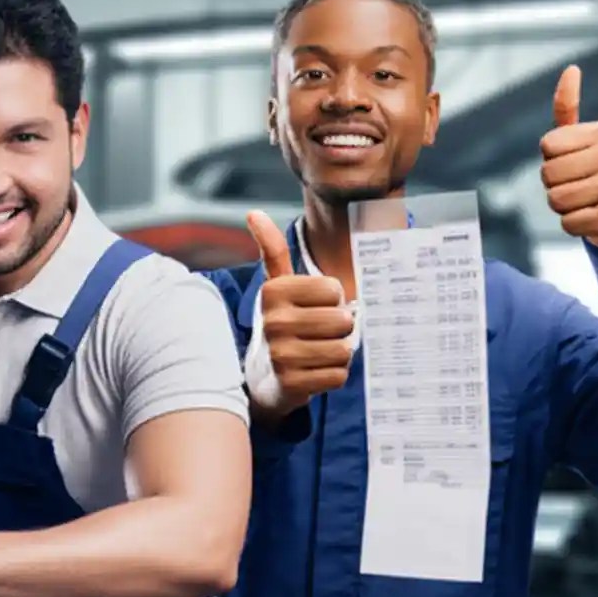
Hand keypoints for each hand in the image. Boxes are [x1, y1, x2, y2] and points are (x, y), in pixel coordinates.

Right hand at [246, 210, 354, 412]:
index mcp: (273, 292)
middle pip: (343, 321)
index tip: (314, 308)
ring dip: (338, 353)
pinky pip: (338, 375)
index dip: (334, 301)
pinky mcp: (291, 383)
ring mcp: (281, 354)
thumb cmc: (280, 325)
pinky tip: (314, 372)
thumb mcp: (276, 287)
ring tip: (316, 352)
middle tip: (319, 334)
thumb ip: (272, 250)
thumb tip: (254, 213)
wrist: (262, 377)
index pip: (335, 290)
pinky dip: (333, 375)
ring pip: (344, 349)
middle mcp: (274, 321)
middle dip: (339, 329)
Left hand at [540, 64, 597, 247]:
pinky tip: (591, 216)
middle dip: (553, 184)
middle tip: (576, 183)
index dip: (550, 158)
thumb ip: (568, 107)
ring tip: (582, 199)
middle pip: (548, 174)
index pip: (546, 145)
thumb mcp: (579, 138)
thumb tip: (571, 69)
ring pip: (556, 199)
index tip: (571, 160)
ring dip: (561, 205)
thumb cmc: (591, 170)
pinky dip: (572, 223)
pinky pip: (568, 222)